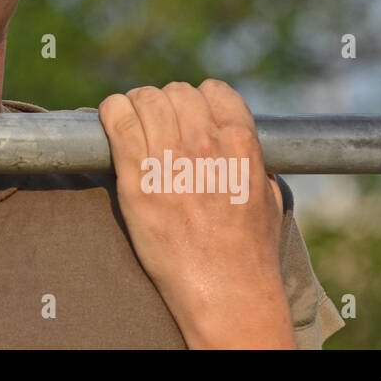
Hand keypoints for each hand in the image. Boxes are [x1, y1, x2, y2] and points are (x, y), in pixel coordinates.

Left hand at [99, 79, 293, 348]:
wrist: (225, 290)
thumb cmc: (250, 252)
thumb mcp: (269, 198)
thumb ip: (255, 163)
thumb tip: (243, 149)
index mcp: (240, 143)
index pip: (213, 90)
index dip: (199, 101)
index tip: (189, 116)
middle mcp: (204, 144)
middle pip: (175, 92)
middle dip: (166, 104)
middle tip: (158, 124)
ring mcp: (168, 159)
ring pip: (144, 99)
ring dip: (137, 106)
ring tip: (133, 122)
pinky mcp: (136, 179)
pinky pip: (117, 121)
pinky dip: (111, 112)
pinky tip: (111, 120)